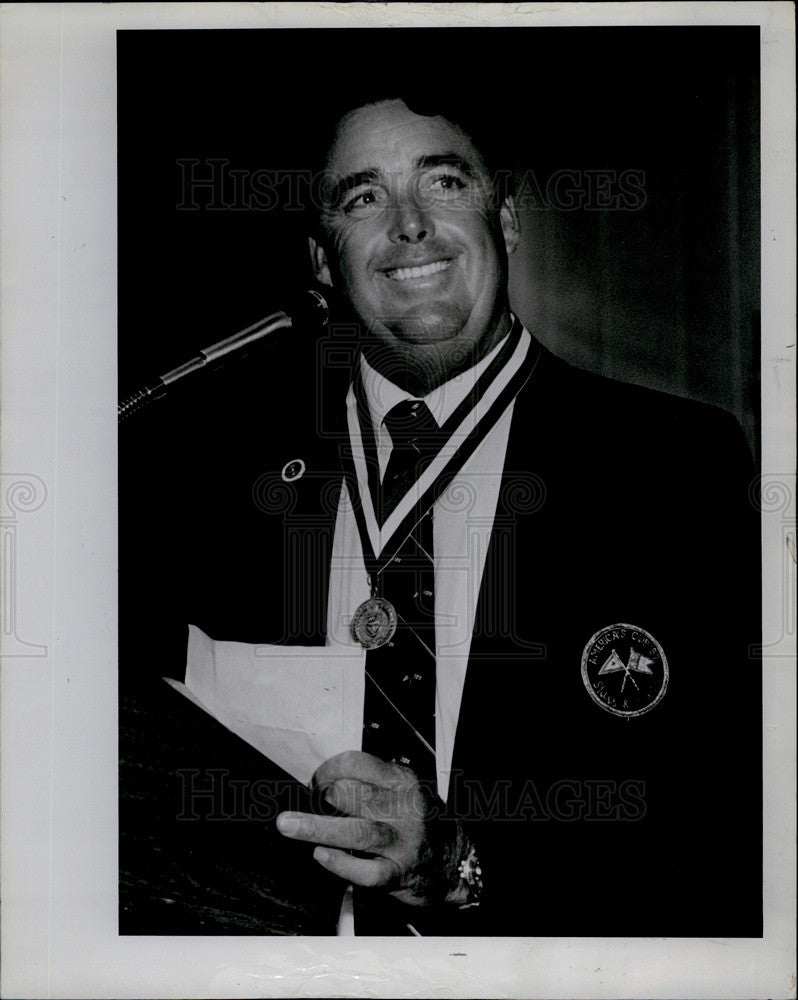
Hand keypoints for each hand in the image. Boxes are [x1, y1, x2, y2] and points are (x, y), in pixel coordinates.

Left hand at [276, 750, 466, 906]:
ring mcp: (402, 842)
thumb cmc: (412, 821)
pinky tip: (321, 856)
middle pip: (353, 795)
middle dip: (321, 799)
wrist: (451, 861)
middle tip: (308, 805)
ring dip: (317, 827)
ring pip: (357, 832)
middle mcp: (403, 808)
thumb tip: (317, 786)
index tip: (315, 782)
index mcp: (400, 780)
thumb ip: (366, 784)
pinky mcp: (399, 873)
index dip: (327, 770)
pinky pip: (367, 872)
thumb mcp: (397, 791)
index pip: (356, 764)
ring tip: (287, 825)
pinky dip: (341, 864)